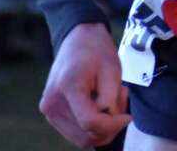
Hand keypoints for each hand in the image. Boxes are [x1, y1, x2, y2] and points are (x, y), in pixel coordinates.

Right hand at [38, 22, 130, 148]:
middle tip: (121, 102)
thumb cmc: (97, 50)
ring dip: (102, 127)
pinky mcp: (51, 113)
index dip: (113, 125)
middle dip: (109, 127)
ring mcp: (48, 111)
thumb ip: (110, 98)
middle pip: (85, 136)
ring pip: (81, 138)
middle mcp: (52, 104)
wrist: (77, 38)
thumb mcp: (112, 69)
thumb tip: (108, 120)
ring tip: (112, 100)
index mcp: (68, 87)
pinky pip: (76, 131)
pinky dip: (93, 125)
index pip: (90, 122)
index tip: (128, 116)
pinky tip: (101, 104)